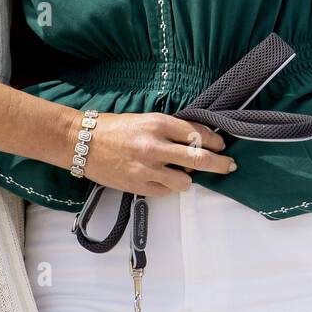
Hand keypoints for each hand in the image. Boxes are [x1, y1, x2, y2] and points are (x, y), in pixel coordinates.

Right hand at [77, 112, 234, 197]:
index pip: (198, 133)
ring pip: (186, 180)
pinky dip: (168, 186)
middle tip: (229, 166)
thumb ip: (170, 130)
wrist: (82, 142)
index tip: (221, 144)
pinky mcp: (138, 186)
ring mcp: (147, 168)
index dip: (215, 140)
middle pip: (200, 159)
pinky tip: (161, 178)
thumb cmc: (114, 128)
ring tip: (181, 172)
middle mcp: (155, 146)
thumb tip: (197, 140)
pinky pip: (166, 192)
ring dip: (188, 177)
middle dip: (220, 164)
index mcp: (158, 124)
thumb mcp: (146, 120)